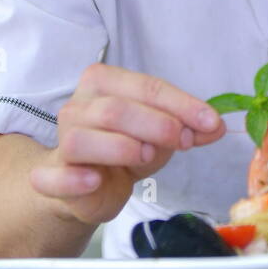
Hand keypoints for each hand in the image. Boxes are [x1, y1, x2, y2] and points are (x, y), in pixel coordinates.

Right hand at [29, 62, 225, 225]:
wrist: (89, 185)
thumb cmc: (125, 148)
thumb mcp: (161, 134)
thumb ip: (187, 128)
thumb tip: (215, 126)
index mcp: (103, 83)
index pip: (146, 87)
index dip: (181, 105)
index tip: (210, 122)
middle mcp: (77, 106)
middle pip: (116, 110)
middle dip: (157, 125)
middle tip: (183, 141)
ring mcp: (61, 141)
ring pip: (84, 138)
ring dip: (121, 148)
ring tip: (146, 157)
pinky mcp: (52, 178)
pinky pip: (54, 176)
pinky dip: (74, 178)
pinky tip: (96, 180)